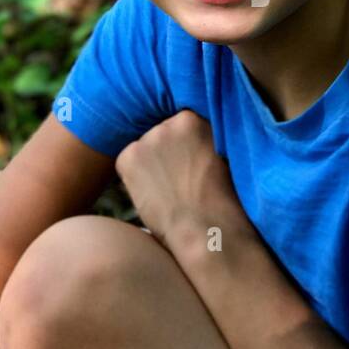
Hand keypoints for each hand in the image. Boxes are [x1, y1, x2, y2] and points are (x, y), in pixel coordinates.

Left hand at [116, 110, 243, 252]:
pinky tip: (153, 193)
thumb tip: (190, 140)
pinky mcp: (128, 158)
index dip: (184, 144)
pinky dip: (134, 176)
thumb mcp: (221, 156)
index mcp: (193, 119)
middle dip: (167, 150)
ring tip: (167, 188)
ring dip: (151, 162)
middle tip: (178, 177)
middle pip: (161, 132)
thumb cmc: (222, 199)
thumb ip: (203, 139)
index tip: (192, 162)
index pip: (180, 123)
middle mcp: (167, 123)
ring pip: (144, 147)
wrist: (205, 229)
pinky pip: (127, 162)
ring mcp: (146, 140)